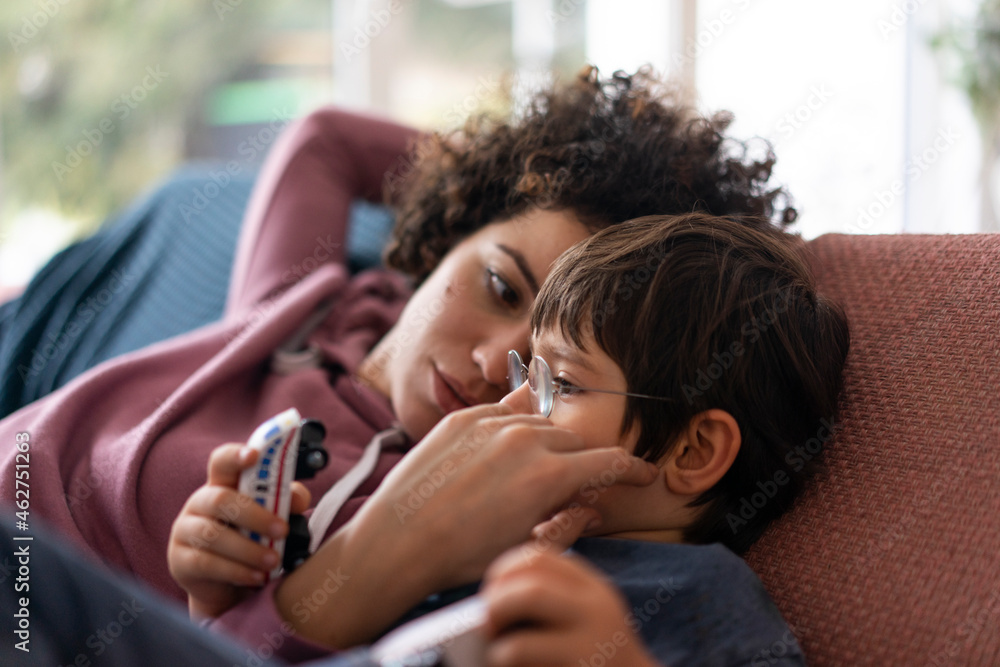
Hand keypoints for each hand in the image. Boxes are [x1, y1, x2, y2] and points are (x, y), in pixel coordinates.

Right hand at [168, 444, 309, 618]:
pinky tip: (257, 577)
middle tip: (282, 531)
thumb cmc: (252, 540)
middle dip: (255, 515)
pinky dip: (237, 571)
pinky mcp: (180, 561)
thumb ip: (286, 502)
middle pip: (221, 499)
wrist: (228, 587)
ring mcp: (184, 531)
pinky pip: (206, 563)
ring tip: (274, 561)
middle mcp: (199, 503)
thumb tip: (297, 499)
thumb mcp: (271, 518)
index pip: (222, 461)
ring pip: (213, 535)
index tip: (255, 455)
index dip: (236, 455)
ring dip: (249, 549)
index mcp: (222, 485)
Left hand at [274, 403, 658, 647]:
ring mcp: (490, 423)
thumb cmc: (461, 555)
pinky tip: (501, 452)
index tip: (641, 473)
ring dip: (545, 444)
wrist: (398, 541)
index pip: (609, 461)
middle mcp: (525, 440)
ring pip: (539, 423)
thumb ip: (569, 523)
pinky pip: (502, 412)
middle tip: (568, 489)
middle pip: (574, 441)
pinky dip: (511, 430)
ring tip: (528, 474)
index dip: (631, 469)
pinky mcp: (461, 417)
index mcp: (550, 476)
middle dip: (580, 463)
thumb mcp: (526, 546)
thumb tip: (591, 508)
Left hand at [481, 548, 659, 666]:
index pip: (540, 556)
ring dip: (496, 615)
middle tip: (485, 622)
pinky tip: (502, 662)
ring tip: (492, 643)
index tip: (491, 592)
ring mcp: (591, 634)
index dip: (505, 569)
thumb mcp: (585, 622)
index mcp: (592, 589)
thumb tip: (492, 597)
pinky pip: (521, 646)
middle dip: (497, 594)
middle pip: (532, 571)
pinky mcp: (581, 663)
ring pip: (530, 595)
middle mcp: (595, 604)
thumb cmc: (594, 664)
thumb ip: (554, 602)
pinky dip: (500, 652)